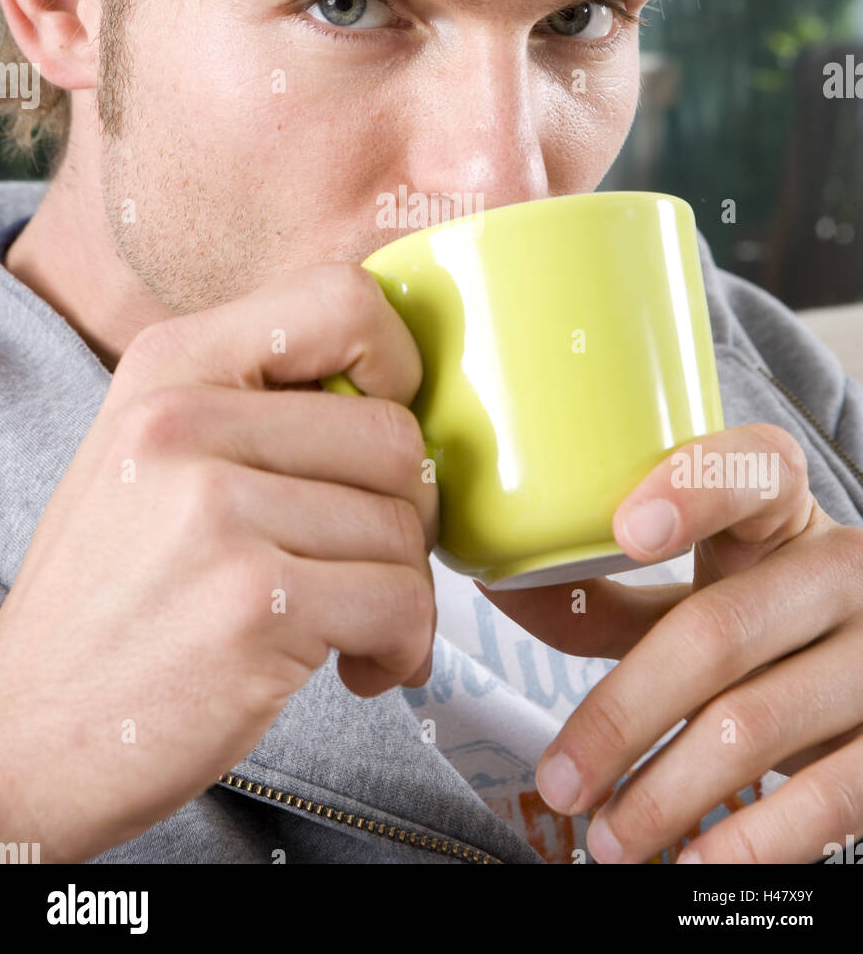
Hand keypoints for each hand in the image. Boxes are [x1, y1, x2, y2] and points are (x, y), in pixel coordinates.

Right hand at [0, 263, 435, 861]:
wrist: (28, 730)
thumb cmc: (116, 589)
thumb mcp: (154, 451)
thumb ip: (260, 401)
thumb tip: (404, 394)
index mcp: (170, 363)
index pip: (346, 301)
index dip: (395, 365)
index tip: (376, 436)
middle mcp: (187, 421)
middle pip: (394, 434)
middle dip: (404, 512)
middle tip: (363, 559)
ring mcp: (217, 513)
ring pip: (404, 527)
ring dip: (401, 591)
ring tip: (344, 620)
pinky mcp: (253, 606)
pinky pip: (402, 602)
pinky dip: (402, 645)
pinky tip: (354, 664)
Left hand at [489, 422, 862, 861]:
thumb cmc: (766, 619)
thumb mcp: (700, 591)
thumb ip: (611, 594)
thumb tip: (500, 583)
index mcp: (784, 510)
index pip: (754, 468)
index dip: (694, 490)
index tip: (626, 531)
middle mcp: (840, 569)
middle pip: (720, 629)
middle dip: (623, 714)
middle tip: (559, 780)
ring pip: (757, 723)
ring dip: (667, 794)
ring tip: (608, 837)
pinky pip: (827, 798)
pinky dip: (750, 841)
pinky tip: (694, 862)